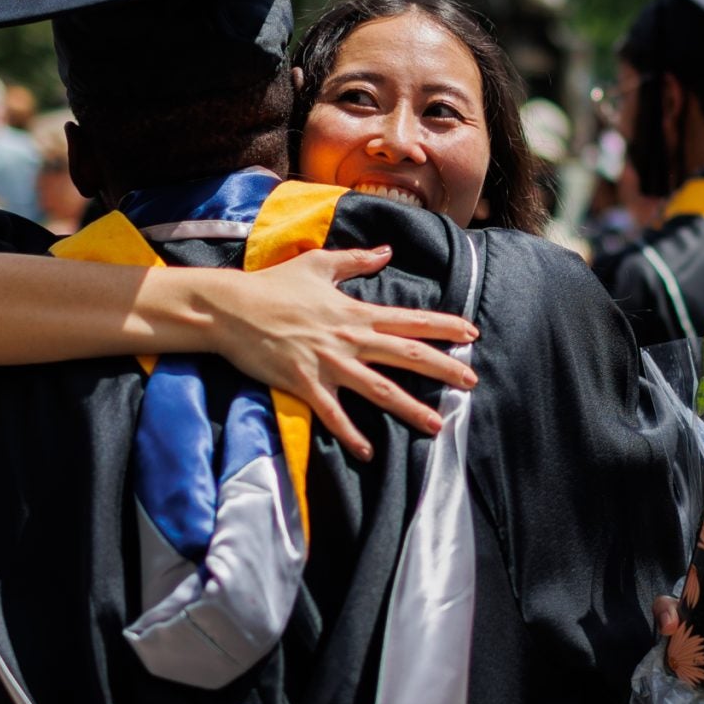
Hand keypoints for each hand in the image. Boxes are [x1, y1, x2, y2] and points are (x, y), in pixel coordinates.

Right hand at [202, 246, 478, 459]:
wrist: (231, 309)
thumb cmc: (273, 285)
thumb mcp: (318, 264)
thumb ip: (356, 260)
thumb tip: (386, 251)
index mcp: (355, 312)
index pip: (409, 319)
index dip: (444, 326)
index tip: (471, 333)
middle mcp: (349, 339)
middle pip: (406, 355)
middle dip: (443, 368)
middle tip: (472, 381)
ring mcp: (328, 364)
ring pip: (379, 389)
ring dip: (410, 408)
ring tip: (436, 425)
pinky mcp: (305, 384)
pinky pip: (334, 414)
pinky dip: (352, 434)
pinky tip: (368, 452)